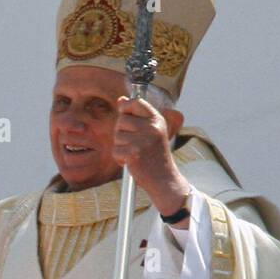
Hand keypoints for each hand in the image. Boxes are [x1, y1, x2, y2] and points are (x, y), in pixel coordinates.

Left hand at [112, 94, 191, 219]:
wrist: (164, 178)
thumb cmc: (156, 155)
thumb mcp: (152, 132)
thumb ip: (137, 116)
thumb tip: (121, 100)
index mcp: (157, 120)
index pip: (136, 102)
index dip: (126, 106)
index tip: (125, 112)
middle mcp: (151, 128)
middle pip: (122, 120)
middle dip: (122, 131)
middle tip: (133, 142)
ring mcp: (142, 141)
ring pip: (117, 136)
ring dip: (121, 146)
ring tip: (134, 153)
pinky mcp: (134, 154)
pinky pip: (116, 150)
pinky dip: (119, 158)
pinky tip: (131, 162)